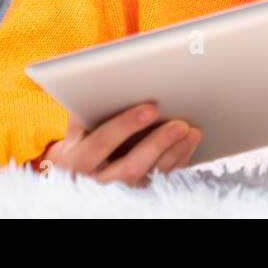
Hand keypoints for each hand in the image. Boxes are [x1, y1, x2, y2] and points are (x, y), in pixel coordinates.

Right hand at [33, 101, 201, 186]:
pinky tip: (190, 140)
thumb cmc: (85, 133)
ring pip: (150, 175)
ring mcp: (121, 188)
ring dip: (173, 151)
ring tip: (190, 129)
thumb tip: (116, 77)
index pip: (101, 143)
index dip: (126, 125)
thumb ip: (92, 104)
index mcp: (77, 158)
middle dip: (156, 143)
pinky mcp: (140, 190)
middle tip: (179, 124)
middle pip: (129, 167)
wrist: (83, 165)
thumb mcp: (79, 121)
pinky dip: (179, 159)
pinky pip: (163, 179)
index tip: (152, 108)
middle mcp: (98, 179)